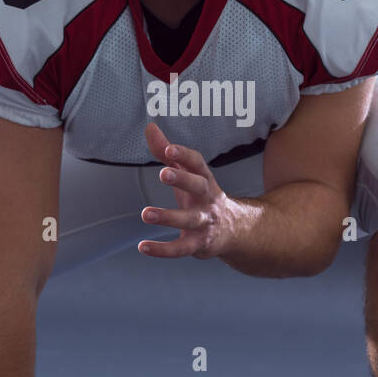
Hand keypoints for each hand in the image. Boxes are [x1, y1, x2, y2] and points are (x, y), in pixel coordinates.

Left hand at [138, 122, 236, 259]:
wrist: (234, 231)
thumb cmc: (202, 196)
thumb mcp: (187, 173)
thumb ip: (167, 151)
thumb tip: (150, 127)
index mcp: (204, 179)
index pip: (197, 163)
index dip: (184, 154)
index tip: (169, 147)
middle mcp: (207, 199)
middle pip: (198, 187)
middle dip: (182, 179)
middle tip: (163, 172)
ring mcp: (204, 222)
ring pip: (189, 219)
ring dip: (168, 217)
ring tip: (145, 214)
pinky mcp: (198, 244)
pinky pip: (181, 248)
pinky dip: (162, 250)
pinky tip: (143, 247)